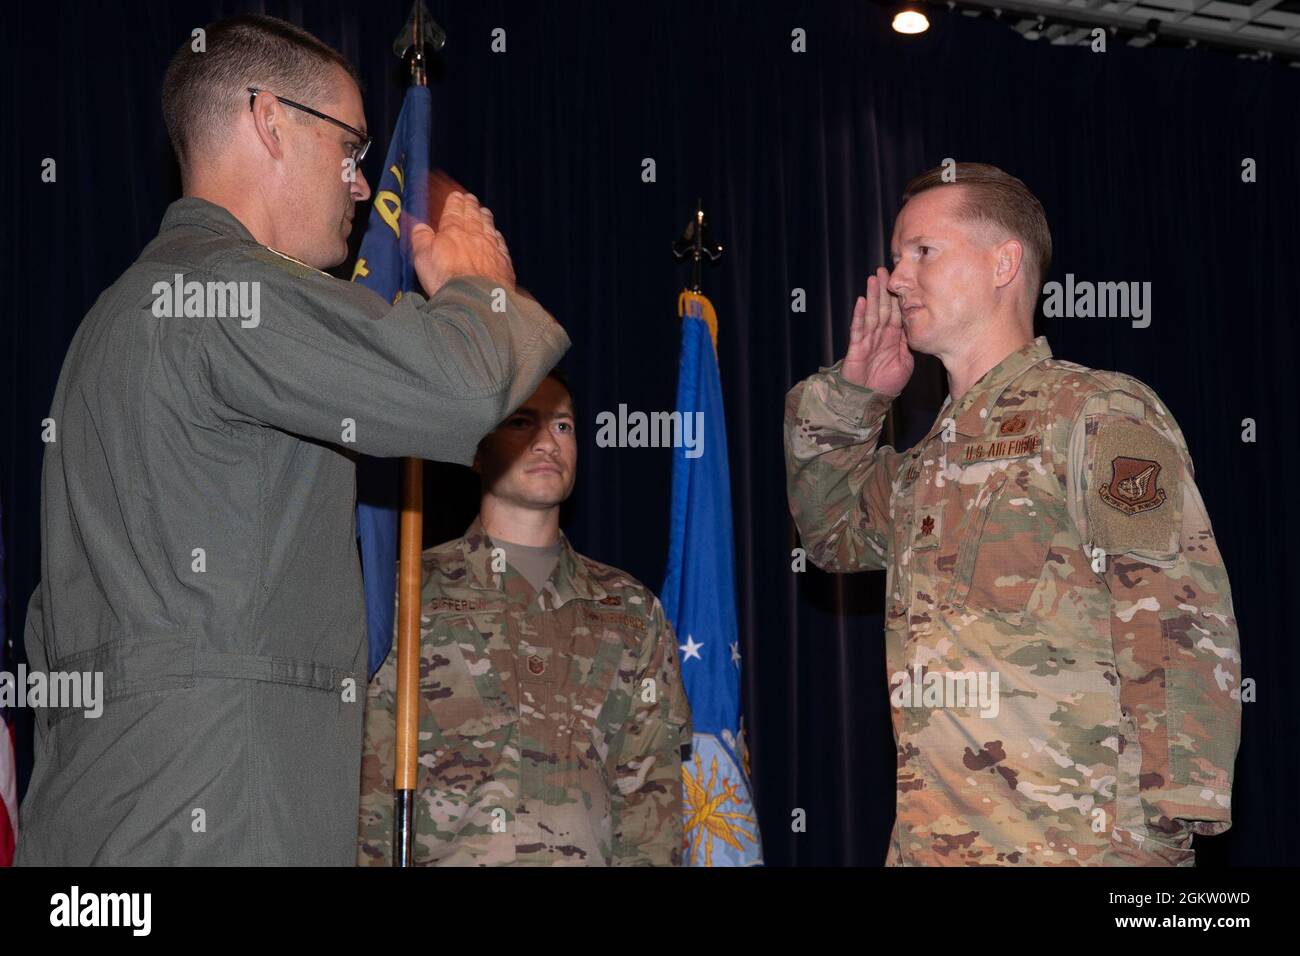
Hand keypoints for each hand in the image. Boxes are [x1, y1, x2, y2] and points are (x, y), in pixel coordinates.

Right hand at [411, 191, 515, 296]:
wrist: (475, 298)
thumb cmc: (447, 279)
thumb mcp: (423, 257)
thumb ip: (421, 239)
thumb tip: (419, 227)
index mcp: (453, 231)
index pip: (454, 211)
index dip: (455, 202)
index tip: (456, 196)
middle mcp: (475, 236)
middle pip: (474, 216)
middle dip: (471, 206)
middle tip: (471, 199)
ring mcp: (491, 249)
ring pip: (489, 227)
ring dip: (486, 218)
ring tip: (484, 212)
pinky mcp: (503, 264)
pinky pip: (501, 244)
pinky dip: (498, 237)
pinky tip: (497, 236)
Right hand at [840, 266, 912, 394]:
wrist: (868, 400)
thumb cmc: (886, 384)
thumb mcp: (906, 362)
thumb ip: (909, 344)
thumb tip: (915, 327)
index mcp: (893, 338)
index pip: (896, 313)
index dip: (898, 297)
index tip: (902, 280)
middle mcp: (880, 335)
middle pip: (883, 308)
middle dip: (884, 289)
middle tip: (885, 269)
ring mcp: (867, 340)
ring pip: (871, 314)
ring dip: (872, 296)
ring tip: (874, 279)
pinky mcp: (856, 347)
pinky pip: (858, 329)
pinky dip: (860, 315)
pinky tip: (861, 301)